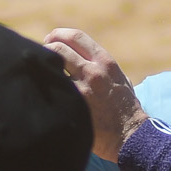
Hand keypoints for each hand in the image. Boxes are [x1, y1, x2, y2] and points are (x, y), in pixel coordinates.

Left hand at [43, 28, 147, 162]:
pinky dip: (44, 85)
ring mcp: (83, 87)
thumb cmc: (126, 109)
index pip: (76, 36)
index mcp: (105, 61)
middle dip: (46, 48)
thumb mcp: (121, 80)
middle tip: (39, 56)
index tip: (50, 39)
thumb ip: (105, 68)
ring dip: (42, 66)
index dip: (58, 35)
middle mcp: (93, 70)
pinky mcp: (75, 104)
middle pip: (59, 47)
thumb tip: (88, 60)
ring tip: (39, 72)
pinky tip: (41, 91)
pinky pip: (53, 87)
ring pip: (53, 65)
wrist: (131, 135)